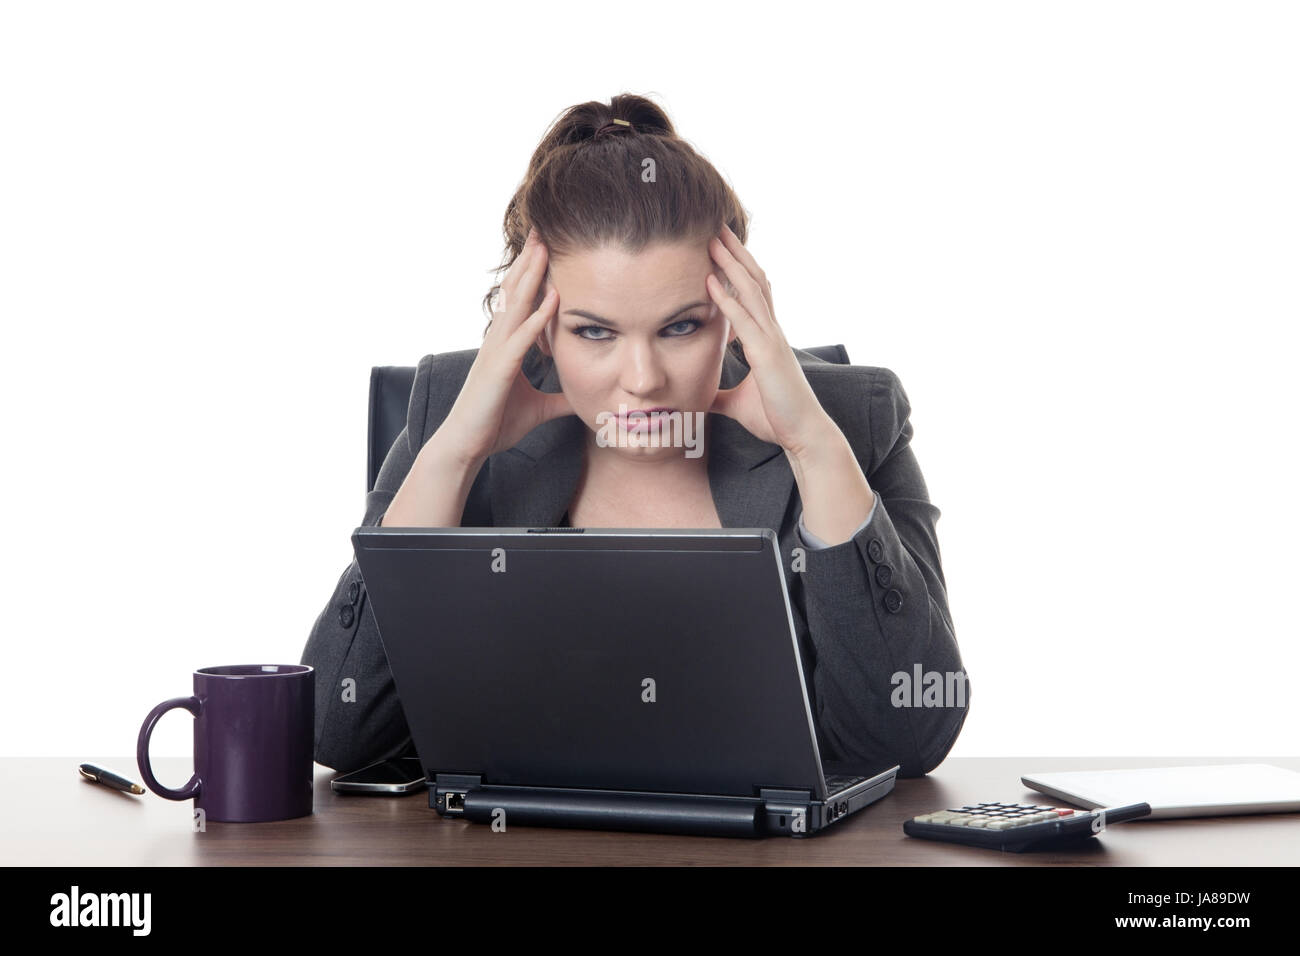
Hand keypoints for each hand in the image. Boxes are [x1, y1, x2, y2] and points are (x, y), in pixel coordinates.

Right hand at [440, 227, 574, 462]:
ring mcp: (496, 352)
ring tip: (546, 248)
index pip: (520, 300)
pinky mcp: (499, 369)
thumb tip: (582, 399)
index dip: (531, 273)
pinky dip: (538, 317)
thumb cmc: (494, 425)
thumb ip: (559, 399)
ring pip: (516, 306)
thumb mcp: (538, 409)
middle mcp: (498, 341)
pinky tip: (553, 299)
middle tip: (544, 229)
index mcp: (505, 345)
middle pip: (515, 291)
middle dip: (530, 260)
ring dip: (532, 276)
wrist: (466, 446)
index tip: (546, 247)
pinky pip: (521, 338)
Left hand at [706, 224, 833, 459]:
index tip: (720, 248)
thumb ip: (720, 393)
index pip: (754, 293)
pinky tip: (710, 282)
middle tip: (716, 228)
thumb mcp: (737, 403)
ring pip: (751, 291)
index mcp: (768, 339)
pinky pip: (745, 320)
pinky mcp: (768, 355)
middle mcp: (772, 332)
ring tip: (711, 241)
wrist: (803, 436)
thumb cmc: (776, 418)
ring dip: (729, 264)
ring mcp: (772, 340)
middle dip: (735, 253)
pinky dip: (727, 299)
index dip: (738, 268)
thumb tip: (702, 395)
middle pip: (754, 281)